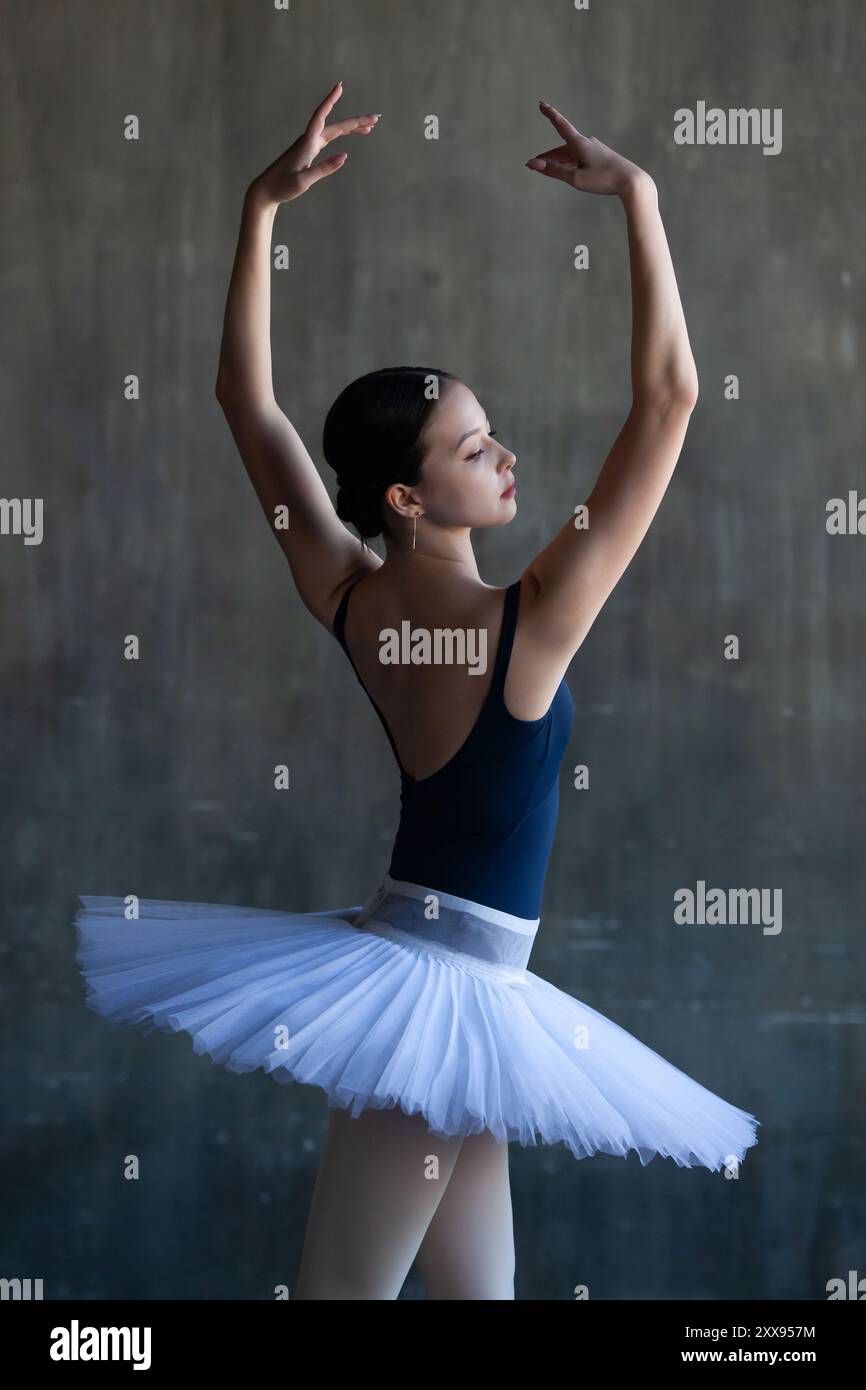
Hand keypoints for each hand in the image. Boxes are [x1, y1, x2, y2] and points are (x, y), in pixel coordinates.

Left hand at [248, 81, 379, 207]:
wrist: (266, 190)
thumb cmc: (282, 187)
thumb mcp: (303, 182)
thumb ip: (324, 169)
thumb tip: (345, 155)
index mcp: (306, 143)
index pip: (321, 116)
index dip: (330, 100)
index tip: (340, 86)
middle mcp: (309, 140)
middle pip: (336, 125)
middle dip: (356, 121)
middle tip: (376, 118)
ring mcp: (309, 144)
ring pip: (334, 131)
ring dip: (352, 127)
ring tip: (371, 127)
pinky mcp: (309, 150)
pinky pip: (330, 138)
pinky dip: (342, 135)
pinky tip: (351, 135)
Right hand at [526, 101, 649, 198]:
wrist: (631, 182)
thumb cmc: (603, 180)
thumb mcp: (575, 178)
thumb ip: (554, 170)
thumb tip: (533, 163)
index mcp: (579, 144)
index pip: (560, 125)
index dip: (550, 114)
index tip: (541, 103)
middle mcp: (587, 143)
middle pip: (561, 149)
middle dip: (547, 156)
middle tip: (532, 165)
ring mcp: (595, 149)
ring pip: (571, 154)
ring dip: (558, 161)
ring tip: (548, 168)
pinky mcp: (601, 157)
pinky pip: (580, 158)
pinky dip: (570, 163)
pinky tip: (570, 169)